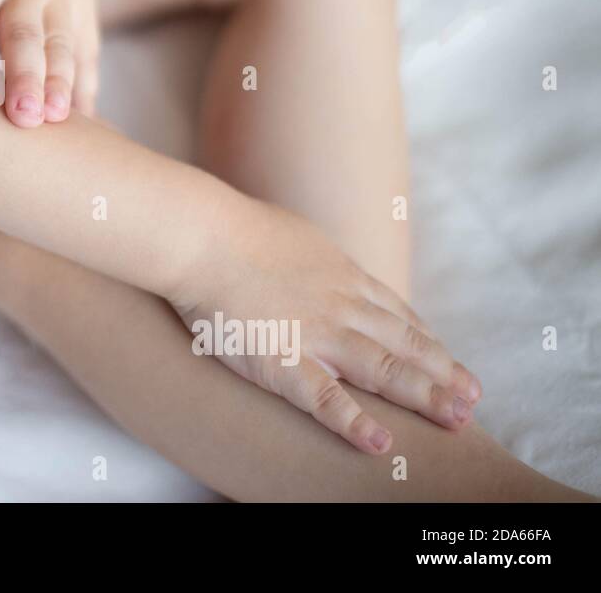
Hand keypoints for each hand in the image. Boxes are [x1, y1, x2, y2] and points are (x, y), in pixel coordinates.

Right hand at [175, 197, 482, 453]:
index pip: (397, 313)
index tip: (449, 362)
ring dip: (426, 395)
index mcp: (341, 274)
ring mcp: (317, 333)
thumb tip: (307, 260)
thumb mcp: (291, 235)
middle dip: (443, 372)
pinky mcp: (283, 360)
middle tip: (473, 400)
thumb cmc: (231, 229)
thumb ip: (308, 257)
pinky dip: (355, 422)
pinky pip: (326, 398)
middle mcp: (341, 304)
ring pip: (384, 369)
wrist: (200, 235)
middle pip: (405, 342)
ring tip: (457, 419)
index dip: (427, 341)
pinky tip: (381, 443)